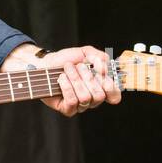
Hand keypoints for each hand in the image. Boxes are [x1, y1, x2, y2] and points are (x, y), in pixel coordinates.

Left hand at [0, 43, 121, 116]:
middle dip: (88, 77)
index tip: (101, 74)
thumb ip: (100, 57)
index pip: (114, 96)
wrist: (46, 63)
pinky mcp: (67, 110)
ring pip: (85, 98)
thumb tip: (106, 68)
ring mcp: (80, 106)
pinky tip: (61, 78)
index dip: (111, 87)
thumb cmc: (66, 60)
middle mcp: (92, 99)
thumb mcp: (85, 53)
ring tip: (67, 70)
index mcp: (100, 87)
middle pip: (99, 95)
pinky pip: (72, 101)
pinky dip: (66, 86)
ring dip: (75, 79)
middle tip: (78, 66)